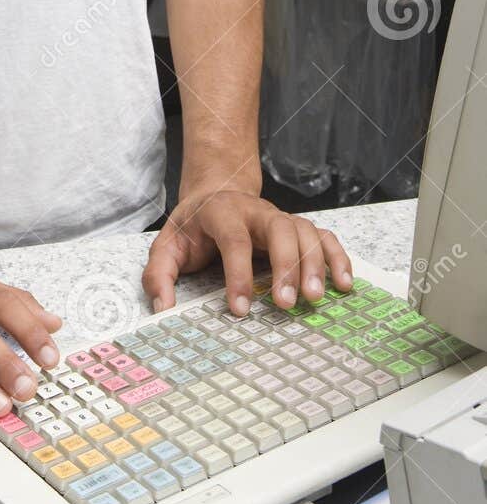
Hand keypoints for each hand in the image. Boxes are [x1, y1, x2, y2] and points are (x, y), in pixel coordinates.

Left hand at [141, 187, 353, 316]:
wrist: (215, 195)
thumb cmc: (194, 227)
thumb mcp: (167, 245)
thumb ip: (159, 274)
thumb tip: (164, 307)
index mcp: (221, 212)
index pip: (234, 239)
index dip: (238, 273)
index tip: (240, 308)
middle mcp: (256, 211)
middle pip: (279, 229)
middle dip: (286, 265)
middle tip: (286, 304)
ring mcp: (280, 218)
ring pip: (305, 231)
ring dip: (314, 264)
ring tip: (315, 298)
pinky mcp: (297, 229)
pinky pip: (324, 237)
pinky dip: (338, 258)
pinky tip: (344, 284)